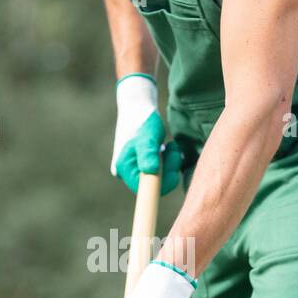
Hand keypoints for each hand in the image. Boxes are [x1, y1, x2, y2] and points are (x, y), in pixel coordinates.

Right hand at [111, 73, 182, 193]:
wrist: (138, 106)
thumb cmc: (142, 120)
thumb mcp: (147, 136)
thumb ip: (149, 154)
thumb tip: (150, 171)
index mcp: (124, 169)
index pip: (145, 191)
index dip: (163, 184)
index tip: (172, 169)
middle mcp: (127, 173)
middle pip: (154, 185)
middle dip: (168, 169)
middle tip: (172, 149)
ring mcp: (134, 169)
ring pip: (159, 178)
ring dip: (170, 164)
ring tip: (170, 146)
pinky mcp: (143, 164)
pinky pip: (160, 171)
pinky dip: (168, 161)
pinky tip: (168, 148)